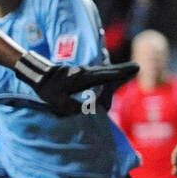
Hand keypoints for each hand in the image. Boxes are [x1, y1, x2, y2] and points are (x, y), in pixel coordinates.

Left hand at [13, 50, 138, 115]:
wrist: (39, 75)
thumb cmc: (48, 89)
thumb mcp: (59, 103)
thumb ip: (75, 108)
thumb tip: (91, 109)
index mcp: (83, 78)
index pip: (105, 75)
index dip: (120, 73)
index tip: (135, 68)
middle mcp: (86, 72)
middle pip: (108, 73)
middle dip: (123, 72)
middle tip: (137, 68)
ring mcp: (85, 72)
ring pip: (104, 74)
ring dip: (114, 77)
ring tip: (125, 78)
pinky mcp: (83, 73)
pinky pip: (98, 76)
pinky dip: (107, 79)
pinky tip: (111, 82)